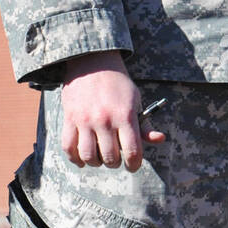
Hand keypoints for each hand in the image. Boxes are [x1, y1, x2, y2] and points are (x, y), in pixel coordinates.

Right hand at [59, 51, 165, 171]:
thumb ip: (144, 124)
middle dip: (114, 163)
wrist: (92, 62)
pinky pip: (68, 147)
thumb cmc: (117, 83)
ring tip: (99, 159)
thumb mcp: (135, 100)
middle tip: (115, 159)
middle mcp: (105, 119)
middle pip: (110, 157)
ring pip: (88, 156)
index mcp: (125, 115)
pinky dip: (74, 158)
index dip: (134, 164)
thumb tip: (159, 139)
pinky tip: (81, 160)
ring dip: (95, 163)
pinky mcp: (69, 119)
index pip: (132, 151)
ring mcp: (85, 120)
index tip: (133, 166)